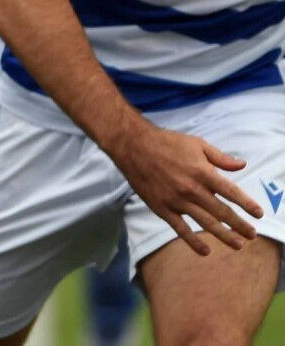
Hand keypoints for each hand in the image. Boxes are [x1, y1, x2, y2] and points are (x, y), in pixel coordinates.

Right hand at [114, 122, 262, 254]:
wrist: (133, 146)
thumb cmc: (167, 142)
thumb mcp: (196, 143)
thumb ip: (219, 157)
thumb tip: (242, 164)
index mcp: (202, 171)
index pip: (231, 191)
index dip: (246, 203)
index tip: (259, 214)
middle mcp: (192, 189)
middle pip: (221, 211)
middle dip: (239, 224)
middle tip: (252, 234)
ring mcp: (177, 200)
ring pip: (205, 223)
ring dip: (224, 236)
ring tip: (238, 245)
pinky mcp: (163, 208)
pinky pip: (181, 229)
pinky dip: (194, 242)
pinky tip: (205, 251)